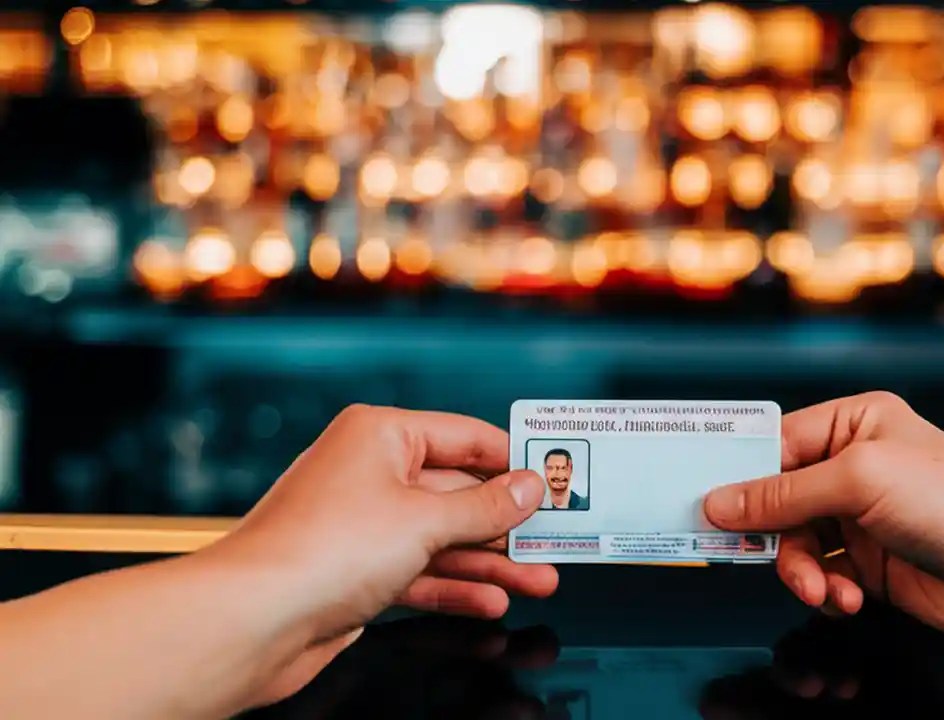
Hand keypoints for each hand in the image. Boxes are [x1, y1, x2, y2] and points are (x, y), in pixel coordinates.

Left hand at [208, 404, 557, 706]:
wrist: (251, 620)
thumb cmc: (319, 551)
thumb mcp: (425, 521)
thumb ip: (485, 506)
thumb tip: (528, 487)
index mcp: (381, 436)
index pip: (466, 437)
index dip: (514, 461)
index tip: (555, 479)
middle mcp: (370, 473)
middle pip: (459, 492)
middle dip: (508, 522)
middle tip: (555, 538)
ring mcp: (363, 524)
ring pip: (444, 538)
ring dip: (491, 561)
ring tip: (539, 579)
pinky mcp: (358, 571)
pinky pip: (420, 571)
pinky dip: (456, 585)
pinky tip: (491, 600)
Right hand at [703, 392, 943, 640]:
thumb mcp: (859, 481)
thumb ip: (783, 493)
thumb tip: (720, 502)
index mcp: (853, 425)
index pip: (773, 444)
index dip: (738, 475)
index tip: (704, 503)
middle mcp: (855, 469)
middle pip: (776, 501)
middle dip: (771, 534)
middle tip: (758, 555)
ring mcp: (862, 520)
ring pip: (793, 546)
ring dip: (800, 572)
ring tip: (824, 589)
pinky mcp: (872, 567)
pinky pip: (821, 579)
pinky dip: (827, 592)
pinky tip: (850, 598)